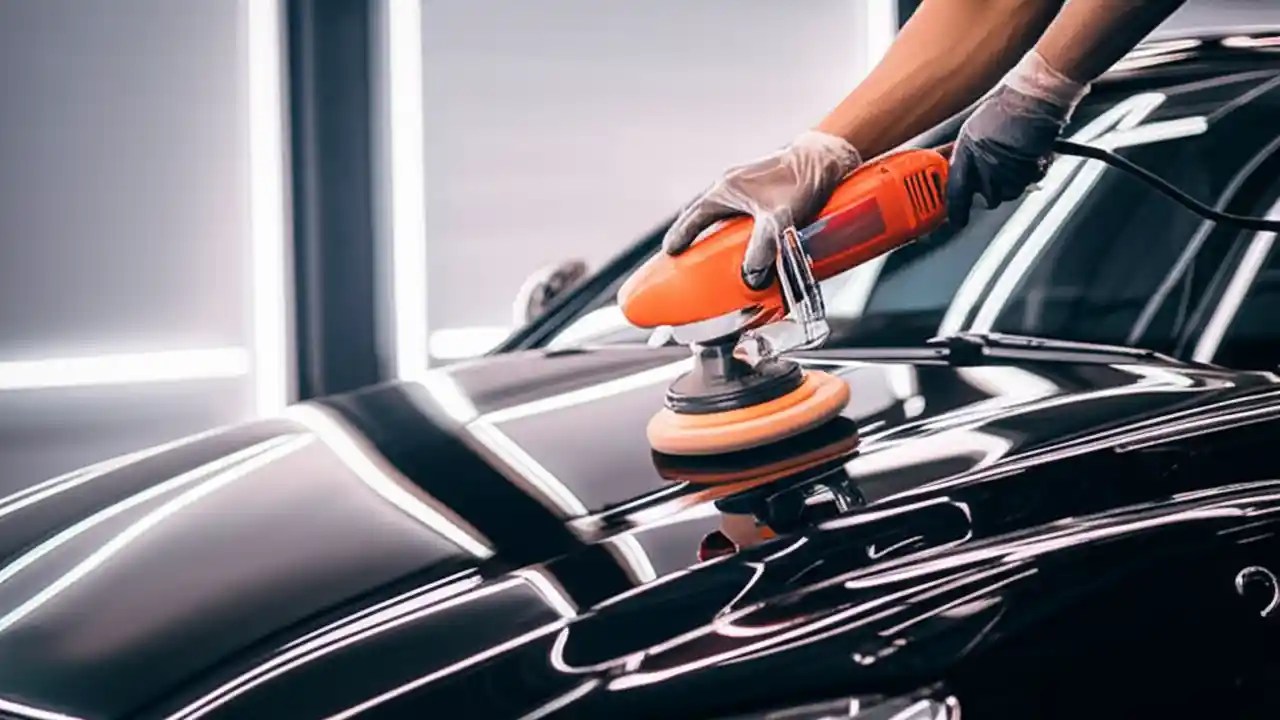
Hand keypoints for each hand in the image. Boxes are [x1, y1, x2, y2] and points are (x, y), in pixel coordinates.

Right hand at [662, 130, 861, 289]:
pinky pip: (743, 216)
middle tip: (694, 259)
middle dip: (699, 239)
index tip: (671, 253)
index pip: (694, 217)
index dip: (681, 236)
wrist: (830, 158)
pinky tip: (751, 247)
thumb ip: (763, 246)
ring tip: (722, 259)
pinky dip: (741, 233)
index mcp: (726, 189)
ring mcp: (749, 188)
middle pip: (706, 217)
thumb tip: (751, 275)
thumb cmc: (803, 178)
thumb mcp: (780, 217)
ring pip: (725, 217)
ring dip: (721, 237)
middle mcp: (734, 186)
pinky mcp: (766, 193)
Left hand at [946, 51, 1088, 228]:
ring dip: (1014, 182)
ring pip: (1010, 193)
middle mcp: (985, 163)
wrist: (1035, 96)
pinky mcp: (1029, 169)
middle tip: (1000, 176)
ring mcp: (1008, 168)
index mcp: (967, 151)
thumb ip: (969, 153)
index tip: (956, 221)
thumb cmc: (1007, 105)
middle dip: (994, 191)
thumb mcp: (976, 128)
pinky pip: (1029, 182)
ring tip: (1018, 160)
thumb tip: (963, 172)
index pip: (956, 189)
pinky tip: (1031, 156)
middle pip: (988, 197)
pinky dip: (1032, 174)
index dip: (956, 209)